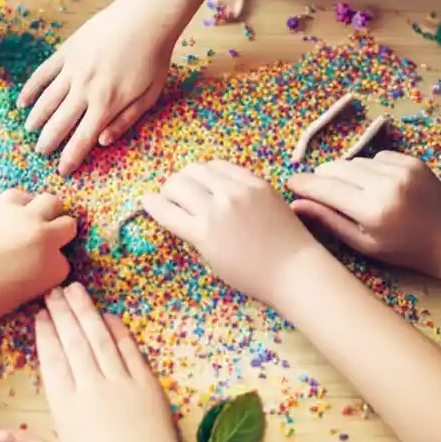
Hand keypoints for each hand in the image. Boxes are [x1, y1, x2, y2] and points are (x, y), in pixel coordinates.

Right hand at [0, 189, 75, 310]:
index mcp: (5, 203)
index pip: (25, 197)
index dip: (24, 211)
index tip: (18, 225)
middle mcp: (29, 215)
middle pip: (53, 202)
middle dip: (49, 217)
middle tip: (40, 236)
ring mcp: (45, 237)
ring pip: (69, 225)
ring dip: (60, 237)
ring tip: (45, 254)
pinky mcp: (56, 263)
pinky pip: (64, 264)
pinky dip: (54, 272)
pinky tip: (35, 281)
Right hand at [0, 284, 211, 441]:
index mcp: (67, 406)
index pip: (52, 361)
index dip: (45, 335)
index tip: (40, 314)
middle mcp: (91, 387)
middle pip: (74, 342)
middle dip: (62, 314)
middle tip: (53, 291)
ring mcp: (120, 382)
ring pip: (99, 339)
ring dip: (87, 313)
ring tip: (76, 290)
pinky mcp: (146, 384)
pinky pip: (129, 350)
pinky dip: (119, 331)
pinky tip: (111, 316)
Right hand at [18, 1, 171, 174]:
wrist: (144, 17)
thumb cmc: (152, 57)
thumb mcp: (149, 94)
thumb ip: (126, 120)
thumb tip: (102, 141)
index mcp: (107, 103)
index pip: (82, 139)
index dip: (69, 158)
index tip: (61, 171)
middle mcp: (85, 89)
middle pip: (59, 123)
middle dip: (48, 143)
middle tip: (41, 154)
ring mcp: (72, 69)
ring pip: (46, 100)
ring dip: (36, 119)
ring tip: (30, 132)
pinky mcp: (66, 52)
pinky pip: (42, 74)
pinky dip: (30, 90)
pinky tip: (22, 102)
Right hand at [141, 161, 320, 301]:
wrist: (294, 268)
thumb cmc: (251, 274)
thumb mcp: (212, 260)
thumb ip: (193, 233)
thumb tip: (177, 212)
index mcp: (203, 232)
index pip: (164, 209)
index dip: (150, 204)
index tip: (146, 201)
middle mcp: (217, 207)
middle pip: (177, 182)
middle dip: (169, 189)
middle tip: (173, 196)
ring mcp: (238, 191)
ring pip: (198, 168)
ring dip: (189, 176)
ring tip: (194, 185)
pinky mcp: (256, 182)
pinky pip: (225, 166)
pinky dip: (213, 172)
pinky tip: (215, 180)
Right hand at [286, 151, 440, 274]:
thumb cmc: (404, 249)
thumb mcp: (363, 243)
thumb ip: (328, 221)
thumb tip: (294, 204)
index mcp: (372, 210)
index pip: (325, 188)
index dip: (303, 185)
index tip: (289, 184)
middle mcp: (385, 184)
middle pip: (335, 168)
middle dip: (322, 178)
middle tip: (320, 192)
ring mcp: (401, 169)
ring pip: (354, 161)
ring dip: (345, 174)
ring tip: (353, 193)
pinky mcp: (411, 160)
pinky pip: (375, 157)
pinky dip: (369, 169)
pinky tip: (377, 186)